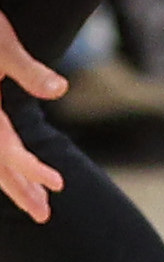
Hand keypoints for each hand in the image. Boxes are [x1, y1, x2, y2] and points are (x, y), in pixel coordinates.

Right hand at [0, 10, 66, 222]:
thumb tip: (60, 89)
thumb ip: (29, 70)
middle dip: (19, 190)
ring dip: (10, 182)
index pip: (6, 149)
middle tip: (43, 216)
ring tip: (33, 203)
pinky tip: (11, 171)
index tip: (57, 184)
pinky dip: (1, 163)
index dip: (31, 169)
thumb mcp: (4, 45)